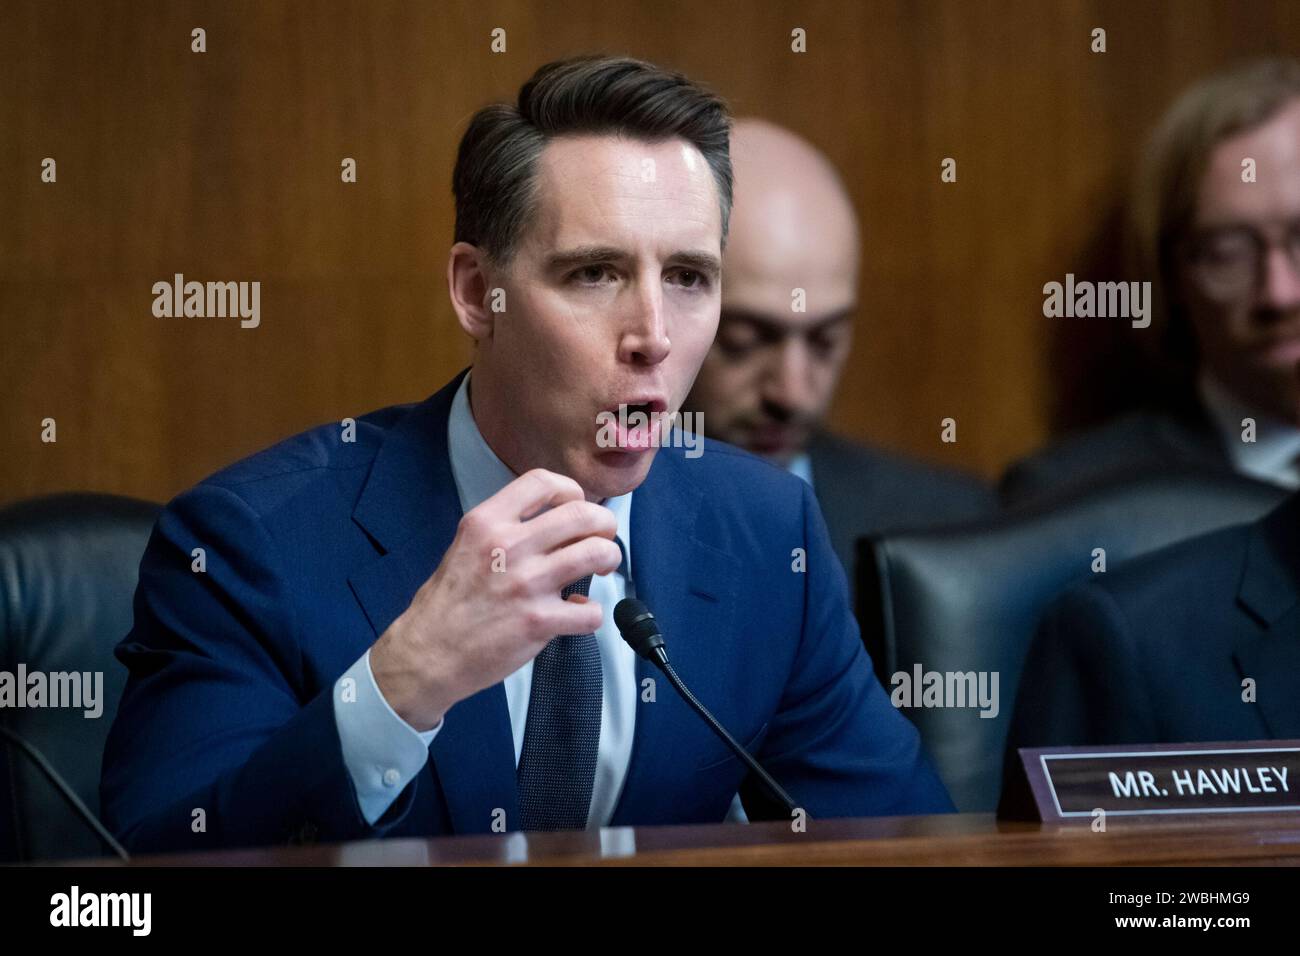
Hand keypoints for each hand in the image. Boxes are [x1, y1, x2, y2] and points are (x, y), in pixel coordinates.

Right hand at [370, 469, 621, 730]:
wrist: (428, 652)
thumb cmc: (450, 600)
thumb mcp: (467, 545)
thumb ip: (508, 528)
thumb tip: (557, 520)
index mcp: (488, 522)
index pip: (543, 482)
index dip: (571, 490)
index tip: (576, 505)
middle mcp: (509, 546)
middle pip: (582, 514)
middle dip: (604, 523)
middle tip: (603, 537)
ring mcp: (526, 584)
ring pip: (596, 553)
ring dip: (609, 557)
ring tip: (603, 566)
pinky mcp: (538, 621)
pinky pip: (589, 611)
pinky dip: (591, 613)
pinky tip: (577, 613)